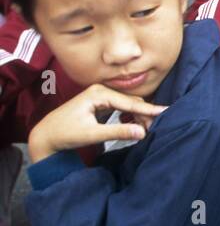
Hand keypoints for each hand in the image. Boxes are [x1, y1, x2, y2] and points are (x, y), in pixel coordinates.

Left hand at [27, 85, 167, 162]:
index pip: (130, 102)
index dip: (149, 109)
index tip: (166, 112)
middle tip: (154, 130)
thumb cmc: (65, 133)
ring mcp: (101, 96)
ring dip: (138, 116)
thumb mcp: (92, 134)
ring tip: (145, 130)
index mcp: (98, 94)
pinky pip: (123, 108)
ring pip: (129, 105)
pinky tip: (134, 126)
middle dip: (145, 115)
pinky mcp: (102, 103)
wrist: (47, 135)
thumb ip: (118, 132)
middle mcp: (101, 91)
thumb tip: (142, 132)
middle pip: (132, 102)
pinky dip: (131, 116)